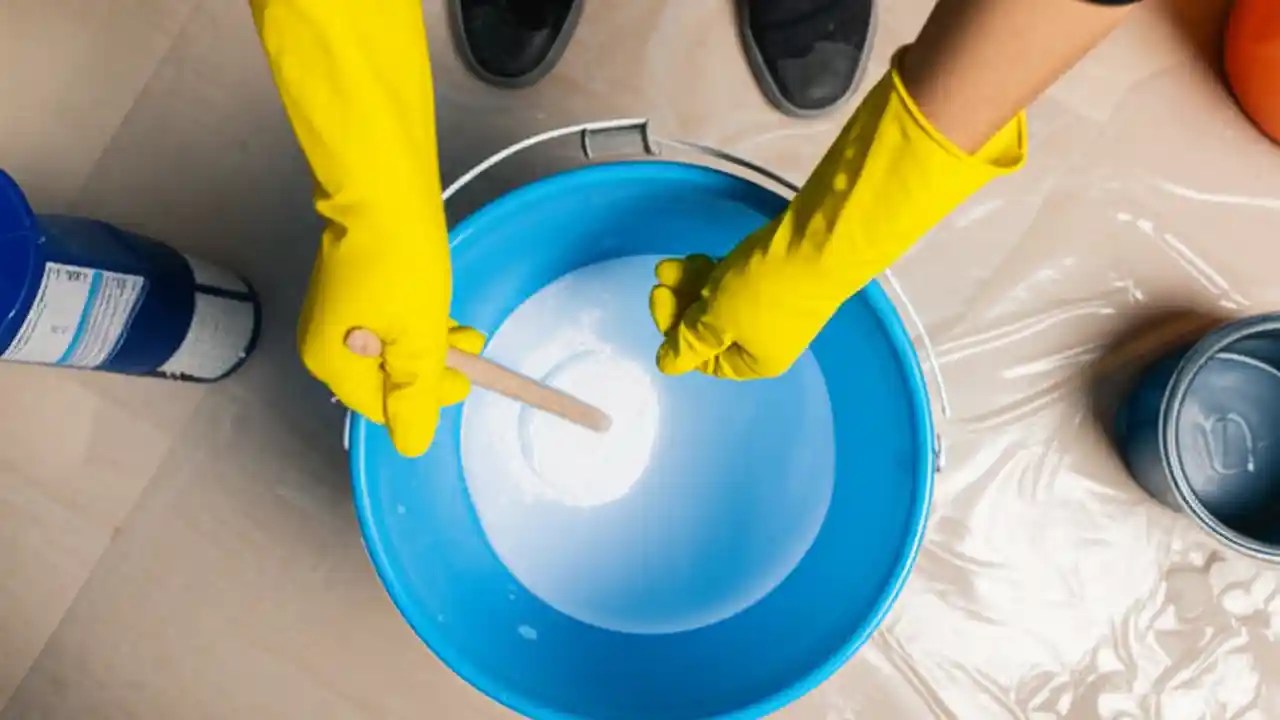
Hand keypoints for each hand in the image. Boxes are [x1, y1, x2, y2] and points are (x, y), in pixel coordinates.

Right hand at [251, 0, 472, 454]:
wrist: (381, 191)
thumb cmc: (401, 266)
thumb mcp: (417, 339)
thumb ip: (415, 395)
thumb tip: (410, 447)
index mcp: (332, 361)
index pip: (382, 408)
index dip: (424, 402)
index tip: (462, 382)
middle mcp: (324, 342)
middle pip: (385, 379)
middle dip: (431, 372)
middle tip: (470, 354)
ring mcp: (335, 313)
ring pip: (391, 349)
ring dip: (431, 347)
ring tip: (468, 333)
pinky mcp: (351, 288)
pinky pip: (386, 323)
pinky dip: (416, 325)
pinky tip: (444, 314)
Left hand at [651, 60, 1025, 378]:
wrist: (821, 241)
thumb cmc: (766, 289)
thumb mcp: (719, 320)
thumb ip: (690, 342)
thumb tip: (666, 366)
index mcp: (757, 361)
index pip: (704, 359)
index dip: (674, 332)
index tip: (658, 298)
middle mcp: (766, 339)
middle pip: (709, 328)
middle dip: (680, 305)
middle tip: (660, 281)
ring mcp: (771, 306)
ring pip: (719, 300)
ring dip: (690, 284)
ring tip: (667, 265)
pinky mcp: (774, 275)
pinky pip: (733, 280)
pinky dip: (711, 271)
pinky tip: (692, 258)